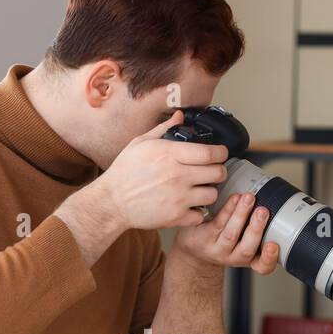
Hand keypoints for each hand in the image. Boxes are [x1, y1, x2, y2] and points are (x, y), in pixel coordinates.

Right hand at [91, 110, 229, 230]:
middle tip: (212, 172)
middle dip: (218, 171)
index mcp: (170, 154)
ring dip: (208, 192)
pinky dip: (197, 213)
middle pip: (217, 173)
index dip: (221, 153)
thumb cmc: (125, 172)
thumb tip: (180, 116)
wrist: (112, 201)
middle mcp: (177, 175)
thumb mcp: (141, 143)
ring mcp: (178, 198)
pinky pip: (200, 216)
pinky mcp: (175, 217)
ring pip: (212, 195)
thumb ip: (164, 130)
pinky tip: (189, 206)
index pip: (210, 152)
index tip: (220, 154)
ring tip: (199, 189)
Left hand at [171, 191, 280, 275]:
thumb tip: (274, 202)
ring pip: (231, 234)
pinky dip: (228, 209)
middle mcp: (233, 258)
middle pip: (247, 249)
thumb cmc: (223, 238)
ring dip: (241, 214)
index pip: (263, 266)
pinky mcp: (204, 238)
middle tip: (263, 211)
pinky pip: (218, 223)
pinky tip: (235, 198)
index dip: (270, 258)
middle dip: (256, 229)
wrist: (194, 243)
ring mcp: (217, 250)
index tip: (273, 245)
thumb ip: (256, 229)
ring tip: (249, 198)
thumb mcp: (242, 239)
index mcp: (248, 259)